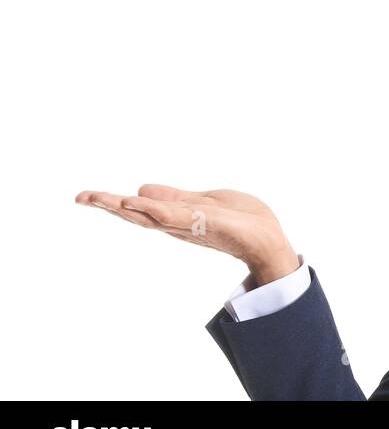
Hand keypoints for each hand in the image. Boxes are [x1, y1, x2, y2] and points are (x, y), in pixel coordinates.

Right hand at [75, 185, 299, 286]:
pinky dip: (154, 209)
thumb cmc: (242, 221)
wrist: (269, 239)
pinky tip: (136, 201)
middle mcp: (177, 224)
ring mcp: (188, 225)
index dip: (113, 202)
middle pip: (136, 214)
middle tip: (80, 197)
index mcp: (176, 217)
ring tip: (99, 198)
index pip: (140, 208)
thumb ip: (175, 198)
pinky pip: (174, 216)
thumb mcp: (204, 201)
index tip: (85, 196)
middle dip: (108, 205)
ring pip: (150, 216)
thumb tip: (141, 189)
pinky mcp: (204, 223)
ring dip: (124, 207)